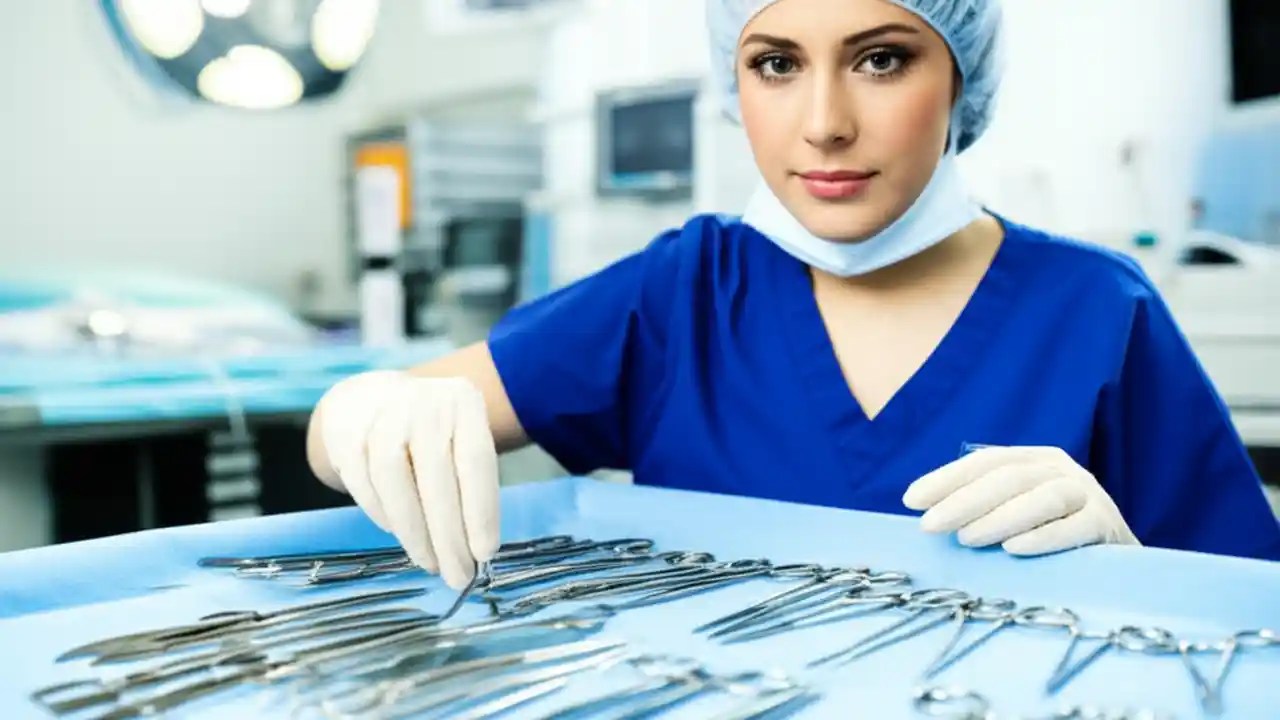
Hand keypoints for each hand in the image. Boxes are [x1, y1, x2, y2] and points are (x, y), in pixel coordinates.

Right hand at [316, 370, 499, 588]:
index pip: (475, 461)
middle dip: (449, 534)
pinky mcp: (346, 434)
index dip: (481, 510)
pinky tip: (399, 534)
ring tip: (429, 562)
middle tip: (458, 575)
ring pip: (395, 480)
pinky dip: (383, 514)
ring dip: (414, 531)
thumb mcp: (460, 438)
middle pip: (437, 476)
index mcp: (463, 402)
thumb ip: (471, 482)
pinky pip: (365, 483)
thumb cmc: (430, 432)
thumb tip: (477, 550)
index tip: (484, 554)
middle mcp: (424, 403)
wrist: (371, 398)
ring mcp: (381, 415)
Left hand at [902, 446, 1138, 554]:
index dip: (946, 478)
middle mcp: (1062, 470)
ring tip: (965, 538)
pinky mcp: (1108, 525)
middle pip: (1007, 477)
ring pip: (1041, 497)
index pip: (985, 462)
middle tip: (928, 525)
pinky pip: (1074, 527)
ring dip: (998, 517)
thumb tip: (928, 516)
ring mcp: (1089, 494)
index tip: (910, 500)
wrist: (1121, 567)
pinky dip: (1042, 537)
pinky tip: (1013, 550)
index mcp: (1035, 460)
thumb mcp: (1018, 515)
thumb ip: (983, 508)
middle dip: (962, 500)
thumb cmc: (1054, 540)